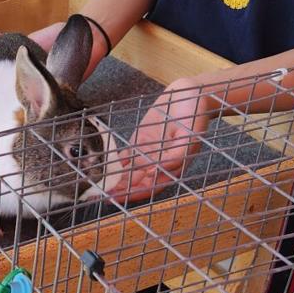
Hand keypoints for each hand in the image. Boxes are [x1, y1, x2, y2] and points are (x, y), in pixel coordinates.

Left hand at [104, 82, 216, 204]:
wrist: (190, 94)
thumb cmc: (195, 117)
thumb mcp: (190, 138)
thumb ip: (176, 156)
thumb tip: (156, 171)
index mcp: (173, 168)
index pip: (151, 187)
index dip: (134, 194)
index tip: (118, 198)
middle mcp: (158, 165)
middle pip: (137, 182)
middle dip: (120, 190)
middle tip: (102, 194)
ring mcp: (148, 154)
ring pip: (129, 172)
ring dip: (115, 180)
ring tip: (99, 185)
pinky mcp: (139, 143)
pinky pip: (125, 157)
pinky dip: (113, 164)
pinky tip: (101, 168)